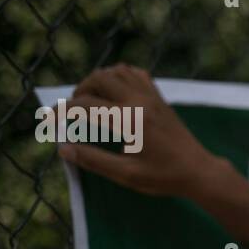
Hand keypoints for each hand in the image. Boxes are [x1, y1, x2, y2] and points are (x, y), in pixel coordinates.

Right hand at [57, 63, 220, 198]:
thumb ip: (94, 160)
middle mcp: (139, 102)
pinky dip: (120, 76)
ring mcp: (152, 97)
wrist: (199, 171)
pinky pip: (137, 74)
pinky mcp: (160, 98)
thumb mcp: (126, 175)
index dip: (62, 111)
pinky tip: (116, 92)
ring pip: (117, 71)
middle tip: (73, 110)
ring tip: (92, 100)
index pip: (85, 106)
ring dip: (99, 80)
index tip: (49, 120)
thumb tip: (63, 149)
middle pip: (99, 78)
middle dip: (79, 91)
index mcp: (129, 121)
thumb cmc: (164, 177)